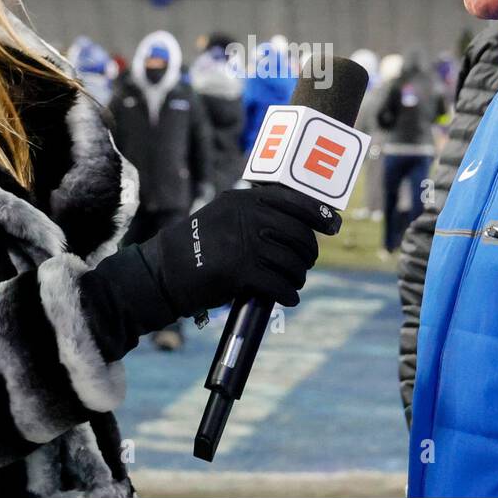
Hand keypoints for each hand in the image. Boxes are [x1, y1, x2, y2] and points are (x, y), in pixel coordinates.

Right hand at [142, 184, 340, 314]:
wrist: (164, 271)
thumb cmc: (197, 245)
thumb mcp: (223, 214)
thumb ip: (254, 213)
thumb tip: (297, 224)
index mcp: (244, 200)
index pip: (293, 201)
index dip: (318, 214)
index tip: (333, 225)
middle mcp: (247, 217)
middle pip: (298, 235)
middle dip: (309, 252)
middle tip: (307, 263)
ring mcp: (245, 243)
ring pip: (291, 262)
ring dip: (298, 276)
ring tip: (295, 282)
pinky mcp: (241, 271)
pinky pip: (279, 284)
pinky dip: (288, 293)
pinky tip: (288, 298)